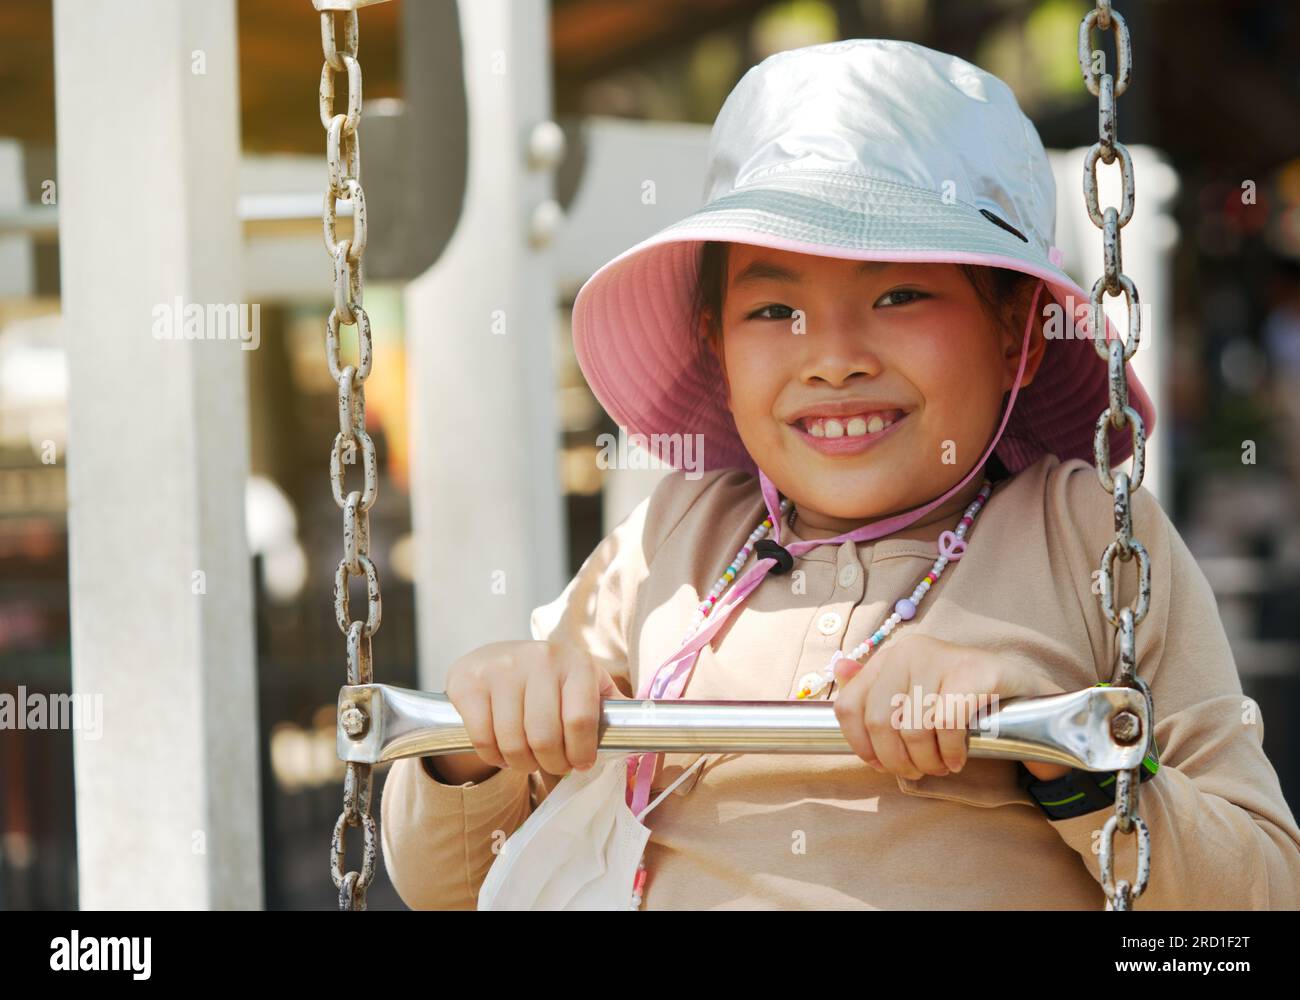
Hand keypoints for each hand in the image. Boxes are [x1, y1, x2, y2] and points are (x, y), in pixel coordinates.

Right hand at [444, 640, 627, 776]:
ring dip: (521, 763)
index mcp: (575, 662)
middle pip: (545, 738)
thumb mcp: (585, 684)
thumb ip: (614, 707)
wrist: (494, 659)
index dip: (581, 753)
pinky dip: (494, 757)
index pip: (581, 720)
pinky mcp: (469, 683)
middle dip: (551, 763)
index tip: (581, 764)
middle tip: (552, 764)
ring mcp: (502, 669)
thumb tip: (650, 732)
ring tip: (527, 758)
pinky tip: (501, 749)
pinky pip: (483, 739)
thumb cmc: (549, 682)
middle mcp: (540, 659)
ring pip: (513, 743)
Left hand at [832, 634, 1065, 779]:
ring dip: (927, 761)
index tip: (880, 764)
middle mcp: (911, 650)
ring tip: (941, 766)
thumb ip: (876, 688)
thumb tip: (839, 670)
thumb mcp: (915, 693)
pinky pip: (947, 725)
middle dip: (896, 760)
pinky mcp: (976, 672)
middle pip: (878, 722)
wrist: (1026, 695)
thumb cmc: (961, 699)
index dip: (860, 744)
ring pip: (912, 728)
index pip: (849, 705)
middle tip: (918, 771)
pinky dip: (951, 752)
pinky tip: (958, 758)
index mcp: (890, 656)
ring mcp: (943, 657)